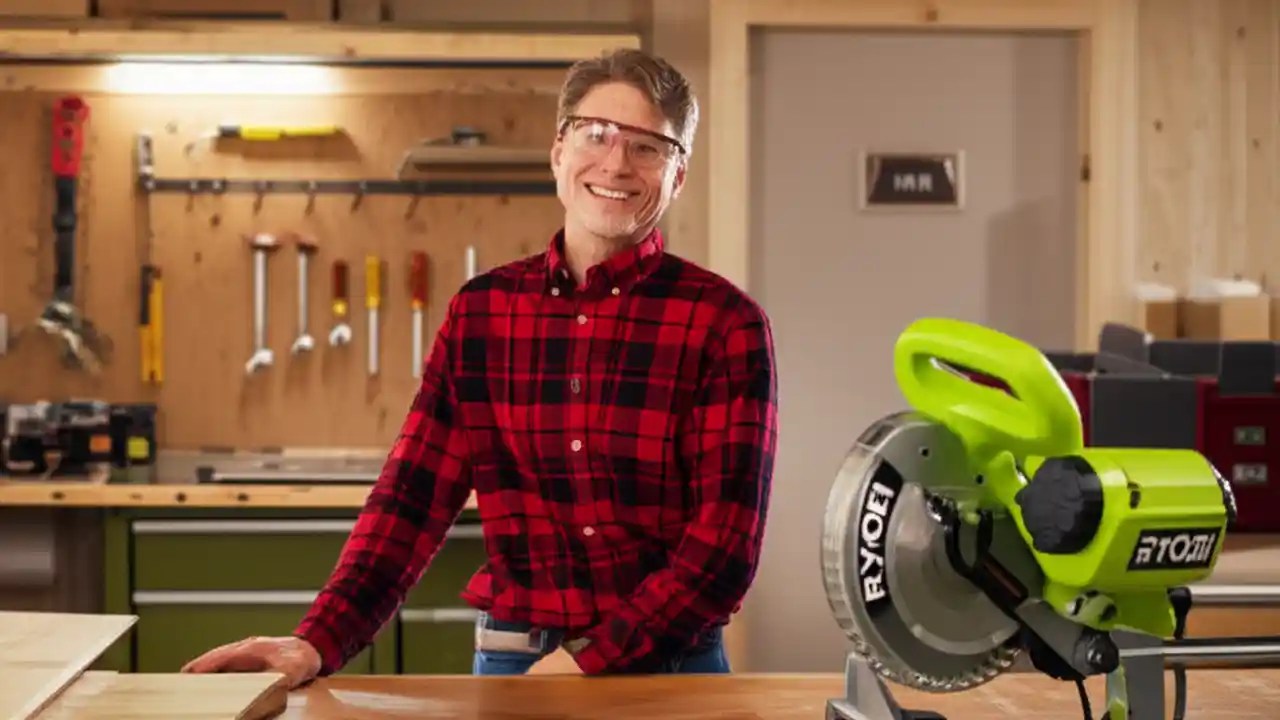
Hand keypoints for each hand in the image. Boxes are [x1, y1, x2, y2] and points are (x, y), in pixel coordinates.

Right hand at [181, 635, 321, 688]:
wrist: (315, 647)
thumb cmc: (301, 657)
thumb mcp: (289, 671)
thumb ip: (272, 681)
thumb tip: (258, 692)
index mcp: (246, 650)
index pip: (214, 660)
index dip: (197, 671)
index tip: (181, 682)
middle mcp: (241, 650)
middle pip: (209, 661)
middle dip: (193, 675)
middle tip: (180, 692)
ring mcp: (244, 653)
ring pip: (215, 663)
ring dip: (203, 675)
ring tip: (190, 693)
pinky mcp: (248, 660)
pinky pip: (225, 667)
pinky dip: (215, 675)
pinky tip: (212, 689)